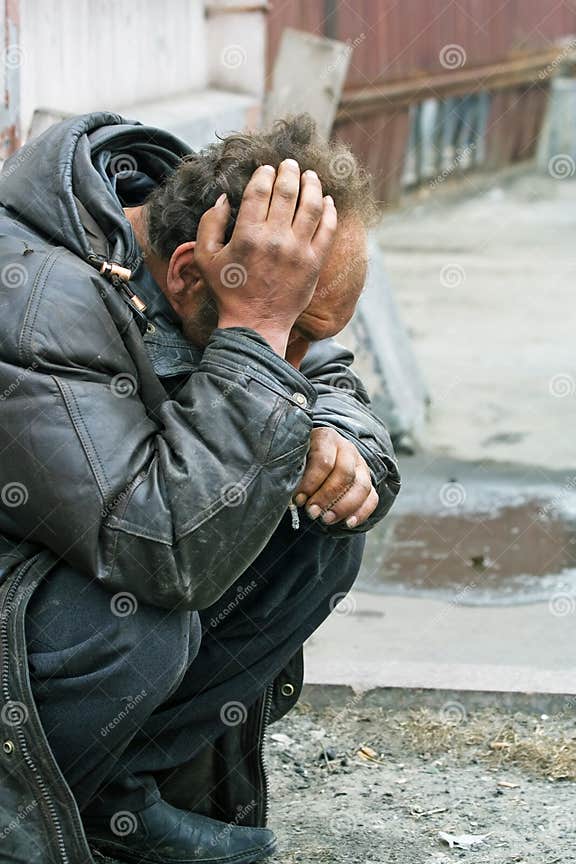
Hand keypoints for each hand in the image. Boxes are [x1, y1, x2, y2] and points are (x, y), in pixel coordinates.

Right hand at [194, 160, 336, 355]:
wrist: (256, 325)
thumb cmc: (229, 292)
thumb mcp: (205, 258)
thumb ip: (209, 225)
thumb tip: (223, 199)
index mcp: (247, 234)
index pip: (260, 190)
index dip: (265, 174)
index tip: (267, 169)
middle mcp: (275, 239)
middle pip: (287, 191)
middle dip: (289, 172)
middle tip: (290, 164)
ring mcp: (298, 250)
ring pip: (311, 205)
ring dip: (312, 185)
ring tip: (310, 176)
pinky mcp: (314, 263)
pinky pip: (328, 229)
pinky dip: (330, 211)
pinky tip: (327, 201)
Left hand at [293, 428, 378, 527]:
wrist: (318, 456)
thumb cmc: (302, 459)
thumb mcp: (296, 458)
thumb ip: (295, 472)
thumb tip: (294, 497)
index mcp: (327, 438)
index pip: (323, 461)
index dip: (311, 483)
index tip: (298, 499)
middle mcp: (347, 449)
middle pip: (345, 474)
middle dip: (327, 496)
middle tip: (312, 512)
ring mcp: (361, 466)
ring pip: (361, 486)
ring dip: (344, 507)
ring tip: (326, 520)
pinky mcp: (368, 482)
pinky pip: (372, 498)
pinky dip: (362, 512)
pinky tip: (348, 523)